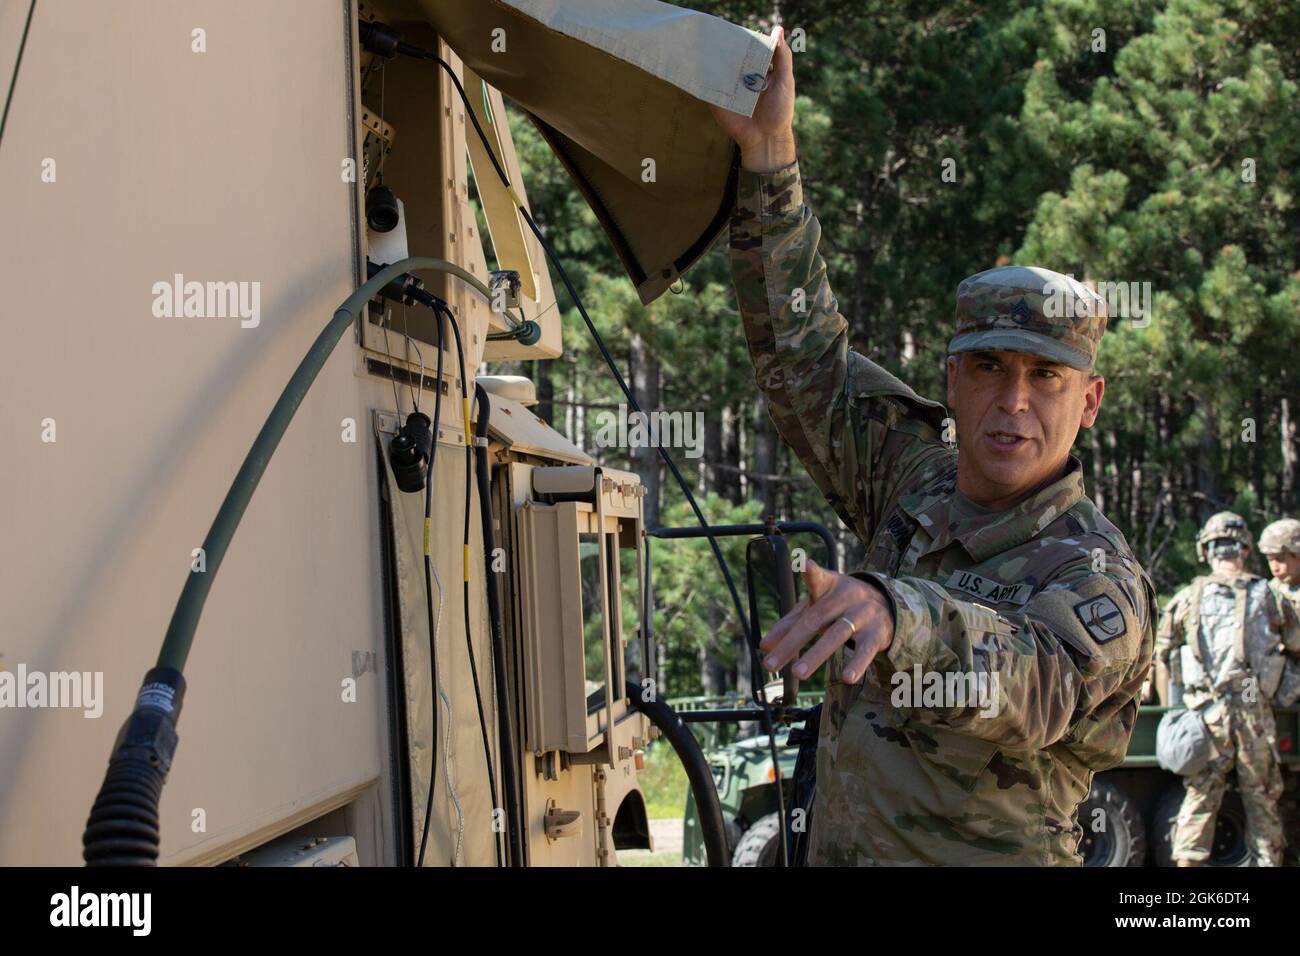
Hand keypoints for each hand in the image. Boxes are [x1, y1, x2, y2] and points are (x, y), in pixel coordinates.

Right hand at [709, 25, 796, 171]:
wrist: (765, 139)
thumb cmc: (780, 110)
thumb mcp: (785, 80)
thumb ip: (782, 56)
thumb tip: (778, 29)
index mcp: (759, 68)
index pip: (751, 48)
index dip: (746, 38)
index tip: (741, 29)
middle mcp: (743, 75)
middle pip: (733, 55)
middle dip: (727, 46)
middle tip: (720, 34)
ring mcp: (729, 86)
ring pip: (719, 68)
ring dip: (713, 58)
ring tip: (706, 46)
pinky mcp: (718, 98)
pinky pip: (708, 84)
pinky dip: (703, 76)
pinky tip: (698, 65)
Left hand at [759, 560, 894, 684]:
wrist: (885, 605)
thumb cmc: (839, 606)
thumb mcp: (816, 608)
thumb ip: (790, 625)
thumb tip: (764, 647)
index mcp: (828, 586)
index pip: (818, 579)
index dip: (811, 572)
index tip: (805, 564)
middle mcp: (846, 597)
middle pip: (815, 619)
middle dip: (791, 643)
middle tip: (769, 664)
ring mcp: (862, 615)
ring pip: (837, 635)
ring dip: (816, 655)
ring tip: (797, 674)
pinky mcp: (876, 634)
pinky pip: (866, 650)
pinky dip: (857, 664)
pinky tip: (847, 678)